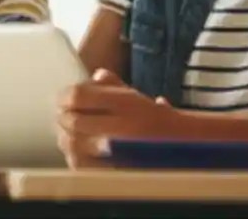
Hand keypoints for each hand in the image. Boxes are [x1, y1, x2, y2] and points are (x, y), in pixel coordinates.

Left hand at [56, 69, 176, 168]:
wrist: (183, 150)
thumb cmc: (158, 122)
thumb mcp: (138, 97)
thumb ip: (113, 85)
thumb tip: (94, 76)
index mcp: (125, 103)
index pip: (78, 96)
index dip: (65, 96)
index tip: (63, 98)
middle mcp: (119, 125)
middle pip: (71, 119)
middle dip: (63, 117)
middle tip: (63, 115)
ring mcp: (114, 151)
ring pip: (71, 143)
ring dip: (65, 136)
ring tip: (69, 133)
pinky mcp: (110, 170)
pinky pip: (78, 163)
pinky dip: (72, 155)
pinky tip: (77, 150)